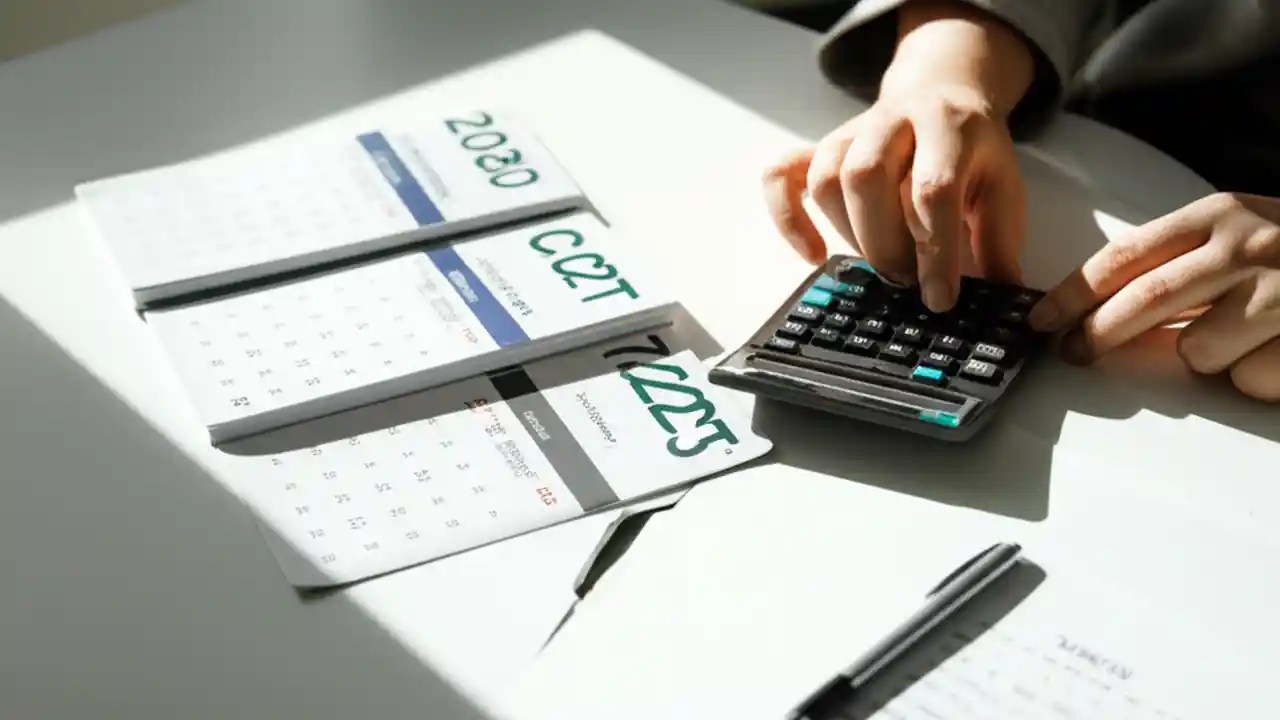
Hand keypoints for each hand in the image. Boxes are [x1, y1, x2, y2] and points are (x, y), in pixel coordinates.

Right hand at [763, 0, 1033, 312]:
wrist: (942, 92)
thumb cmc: (972, 152)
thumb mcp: (1001, 188)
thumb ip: (1000, 242)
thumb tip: (1002, 302)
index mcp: (948, 125)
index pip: (934, 188)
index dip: (935, 249)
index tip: (939, 298)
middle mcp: (893, 119)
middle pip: (866, 176)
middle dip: (884, 243)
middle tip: (905, 281)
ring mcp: (849, 131)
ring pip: (826, 178)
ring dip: (848, 233)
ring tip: (879, 264)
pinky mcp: (819, 146)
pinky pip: (781, 175)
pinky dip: (788, 218)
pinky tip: (814, 255)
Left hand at [1029, 192, 1279, 401]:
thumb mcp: (1242, 234)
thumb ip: (1181, 263)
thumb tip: (1099, 309)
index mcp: (1221, 215)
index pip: (1125, 256)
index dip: (1074, 292)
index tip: (1040, 319)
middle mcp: (1248, 246)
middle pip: (1143, 301)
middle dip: (1098, 334)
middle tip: (1074, 353)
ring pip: (1197, 350)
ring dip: (1208, 356)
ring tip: (1249, 334)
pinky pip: (1248, 378)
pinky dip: (1256, 375)